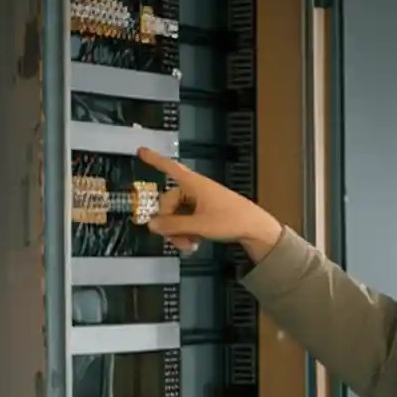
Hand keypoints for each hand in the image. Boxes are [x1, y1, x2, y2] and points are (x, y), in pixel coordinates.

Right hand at [135, 147, 284, 260]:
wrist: (256, 229)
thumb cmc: (232, 220)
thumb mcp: (200, 225)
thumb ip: (174, 226)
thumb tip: (152, 225)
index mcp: (194, 184)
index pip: (170, 168)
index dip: (154, 159)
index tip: (141, 151)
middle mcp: (195, 190)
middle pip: (169, 203)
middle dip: (168, 223)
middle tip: (175, 240)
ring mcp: (200, 202)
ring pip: (177, 215)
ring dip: (178, 231)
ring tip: (188, 245)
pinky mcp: (205, 212)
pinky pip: (187, 220)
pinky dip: (186, 232)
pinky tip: (193, 244)